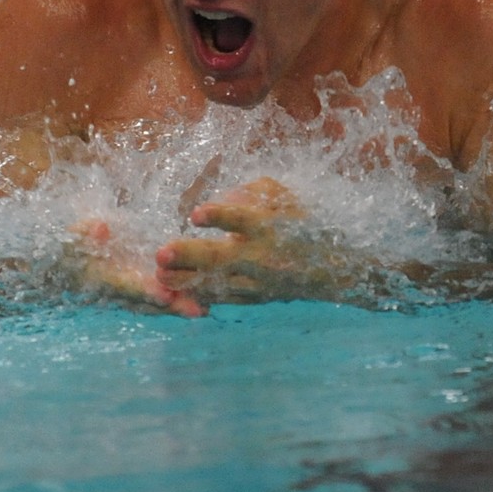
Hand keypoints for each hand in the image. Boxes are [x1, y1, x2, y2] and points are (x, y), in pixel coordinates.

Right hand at [66, 220, 206, 317]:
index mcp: (104, 279)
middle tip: (199, 311)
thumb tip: (100, 228)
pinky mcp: (135, 292)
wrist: (60, 268)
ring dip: (180, 309)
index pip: (127, 286)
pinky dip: (176, 304)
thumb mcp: (73, 234)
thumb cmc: (69, 246)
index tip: (166, 296)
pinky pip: (158, 301)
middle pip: (149, 303)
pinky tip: (201, 304)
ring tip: (207, 309)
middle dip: (174, 307)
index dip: (146, 292)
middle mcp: (118, 292)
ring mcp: (127, 295)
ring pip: (155, 306)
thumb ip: (86, 233)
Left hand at [155, 177, 338, 303]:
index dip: (220, 217)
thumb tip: (222, 197)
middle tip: (160, 253)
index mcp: (269, 226)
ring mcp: (257, 282)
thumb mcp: (285, 198)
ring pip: (216, 284)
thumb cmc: (303, 223)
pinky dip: (199, 296)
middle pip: (221, 257)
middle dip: (189, 256)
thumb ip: (253, 192)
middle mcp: (261, 256)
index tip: (196, 214)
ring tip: (159, 275)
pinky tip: (174, 292)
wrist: (333, 268)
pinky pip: (223, 299)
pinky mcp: (254, 297)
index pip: (242, 220)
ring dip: (185, 280)